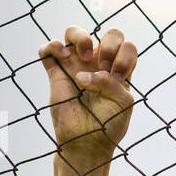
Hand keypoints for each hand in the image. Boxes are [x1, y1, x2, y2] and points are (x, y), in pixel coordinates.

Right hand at [39, 26, 136, 166]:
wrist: (87, 143)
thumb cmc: (109, 124)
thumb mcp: (123, 102)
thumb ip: (112, 83)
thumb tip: (82, 75)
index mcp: (118, 70)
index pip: (127, 46)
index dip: (125, 55)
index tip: (119, 76)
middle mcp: (98, 64)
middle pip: (108, 33)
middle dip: (110, 44)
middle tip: (105, 66)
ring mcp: (75, 66)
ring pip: (74, 32)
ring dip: (81, 36)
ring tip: (84, 56)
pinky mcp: (55, 73)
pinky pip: (48, 48)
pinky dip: (52, 46)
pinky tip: (62, 57)